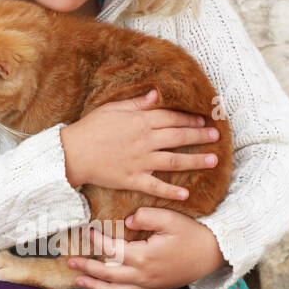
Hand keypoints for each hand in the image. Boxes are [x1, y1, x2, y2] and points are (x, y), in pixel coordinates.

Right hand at [59, 88, 220, 202]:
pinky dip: (171, 191)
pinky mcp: (132, 179)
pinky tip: (187, 194)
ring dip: (195, 160)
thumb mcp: (113, 108)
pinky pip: (155, 186)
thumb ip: (137, 103)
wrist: (71, 153)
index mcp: (140, 121)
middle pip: (178, 138)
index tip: (203, 121)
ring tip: (213, 161)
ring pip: (174, 161)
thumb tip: (156, 94)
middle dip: (200, 137)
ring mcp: (140, 161)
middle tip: (217, 137)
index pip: (171, 118)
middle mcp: (144, 140)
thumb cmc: (90, 128)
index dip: (189, 120)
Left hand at [66, 206, 226, 288]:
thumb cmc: (192, 235)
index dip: (97, 241)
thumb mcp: (171, 219)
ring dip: (95, 285)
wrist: (213, 255)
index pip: (112, 250)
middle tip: (70, 260)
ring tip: (79, 280)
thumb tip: (128, 221)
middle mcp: (143, 275)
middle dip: (87, 267)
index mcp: (144, 257)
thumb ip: (148, 216)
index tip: (87, 232)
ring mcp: (149, 285)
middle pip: (107, 274)